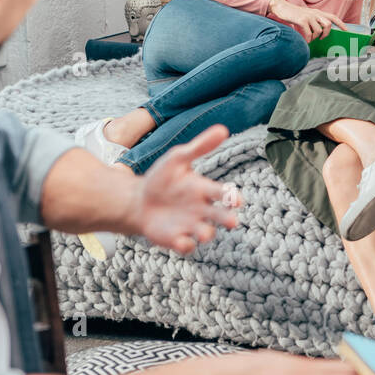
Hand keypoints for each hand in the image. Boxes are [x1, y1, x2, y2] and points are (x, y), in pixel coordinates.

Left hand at [134, 124, 241, 252]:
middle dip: (227, 219)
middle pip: (221, 216)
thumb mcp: (178, 158)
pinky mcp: (177, 239)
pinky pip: (186, 246)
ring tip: (205, 233)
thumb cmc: (162, 179)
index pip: (224, 194)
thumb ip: (200, 146)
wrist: (137, 200)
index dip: (232, 197)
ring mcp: (191, 226)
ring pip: (206, 233)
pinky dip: (186, 245)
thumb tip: (223, 128)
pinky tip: (181, 240)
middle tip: (232, 221)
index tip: (237, 200)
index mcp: (204, 190)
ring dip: (207, 233)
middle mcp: (203, 210)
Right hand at [269, 0, 345, 39]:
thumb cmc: (294, 14)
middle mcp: (315, 13)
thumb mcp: (307, 16)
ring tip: (309, 39)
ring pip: (318, 31)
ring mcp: (309, 16)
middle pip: (328, 25)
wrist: (282, 8)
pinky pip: (308, 33)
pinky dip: (307, 39)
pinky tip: (305, 40)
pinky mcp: (302, 20)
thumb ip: (314, 21)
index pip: (332, 17)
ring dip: (314, 38)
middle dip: (326, 34)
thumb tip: (321, 33)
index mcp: (317, 12)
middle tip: (321, 38)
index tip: (346, 30)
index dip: (340, 23)